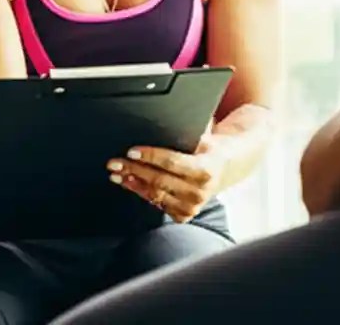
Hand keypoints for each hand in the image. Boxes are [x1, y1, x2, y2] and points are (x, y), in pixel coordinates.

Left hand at [106, 135, 227, 222]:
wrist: (225, 168)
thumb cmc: (209, 149)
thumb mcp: (203, 137)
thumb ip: (183, 135)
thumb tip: (157, 124)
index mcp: (205, 170)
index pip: (172, 162)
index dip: (150, 156)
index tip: (131, 151)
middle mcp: (199, 192)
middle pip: (159, 180)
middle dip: (134, 170)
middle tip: (114, 162)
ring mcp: (191, 206)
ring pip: (154, 194)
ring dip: (132, 182)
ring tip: (116, 173)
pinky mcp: (183, 215)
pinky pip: (156, 203)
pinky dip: (141, 192)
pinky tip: (129, 183)